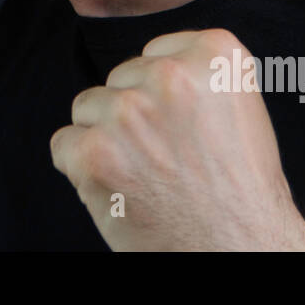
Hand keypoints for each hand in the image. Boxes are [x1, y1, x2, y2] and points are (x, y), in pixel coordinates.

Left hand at [50, 28, 304, 250]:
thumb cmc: (240, 190)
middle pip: (119, 79)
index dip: (162, 96)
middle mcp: (171, 75)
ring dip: (106, 139)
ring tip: (146, 175)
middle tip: (168, 158)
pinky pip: (64, 144)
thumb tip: (147, 64)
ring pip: (87, 108)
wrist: (240, 250)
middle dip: (133, 116)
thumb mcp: (239, 107)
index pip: (155, 55)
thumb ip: (197, 74)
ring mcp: (129, 112)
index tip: (183, 127)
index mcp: (214, 54)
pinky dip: (82, 170)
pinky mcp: (95, 152)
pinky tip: (121, 189)